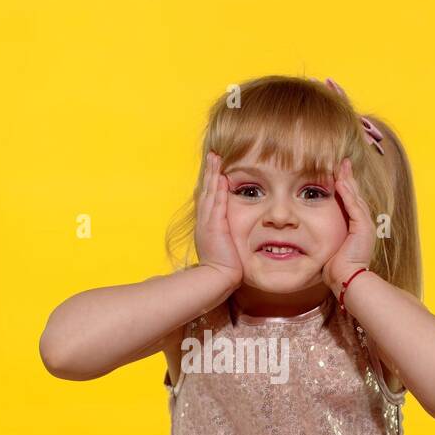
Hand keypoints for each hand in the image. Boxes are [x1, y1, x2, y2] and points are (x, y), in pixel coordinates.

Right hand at [195, 151, 243, 290]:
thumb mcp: (222, 249)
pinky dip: (218, 190)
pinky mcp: (215, 227)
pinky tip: (221, 178)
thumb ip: (225, 237)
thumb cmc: (221, 269)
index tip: (214, 169)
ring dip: (212, 175)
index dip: (210, 183)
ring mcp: (208, 223)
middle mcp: (204, 222)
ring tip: (215, 159)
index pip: (208, 199)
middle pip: (206, 191)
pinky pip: (217, 204)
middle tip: (213, 155)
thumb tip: (229, 234)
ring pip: (210, 193)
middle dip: (209, 172)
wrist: (215, 279)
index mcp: (206, 226)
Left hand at [321, 157, 375, 294]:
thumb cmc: (336, 269)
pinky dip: (348, 193)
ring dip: (348, 180)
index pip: (350, 201)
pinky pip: (354, 206)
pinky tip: (340, 182)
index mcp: (355, 227)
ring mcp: (364, 224)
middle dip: (348, 177)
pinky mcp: (363, 227)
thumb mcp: (328, 247)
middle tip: (342, 162)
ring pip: (355, 196)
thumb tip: (309, 231)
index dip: (344, 186)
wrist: (347, 279)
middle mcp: (362, 223)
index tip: (336, 173)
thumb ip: (323, 235)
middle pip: (354, 194)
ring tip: (341, 166)